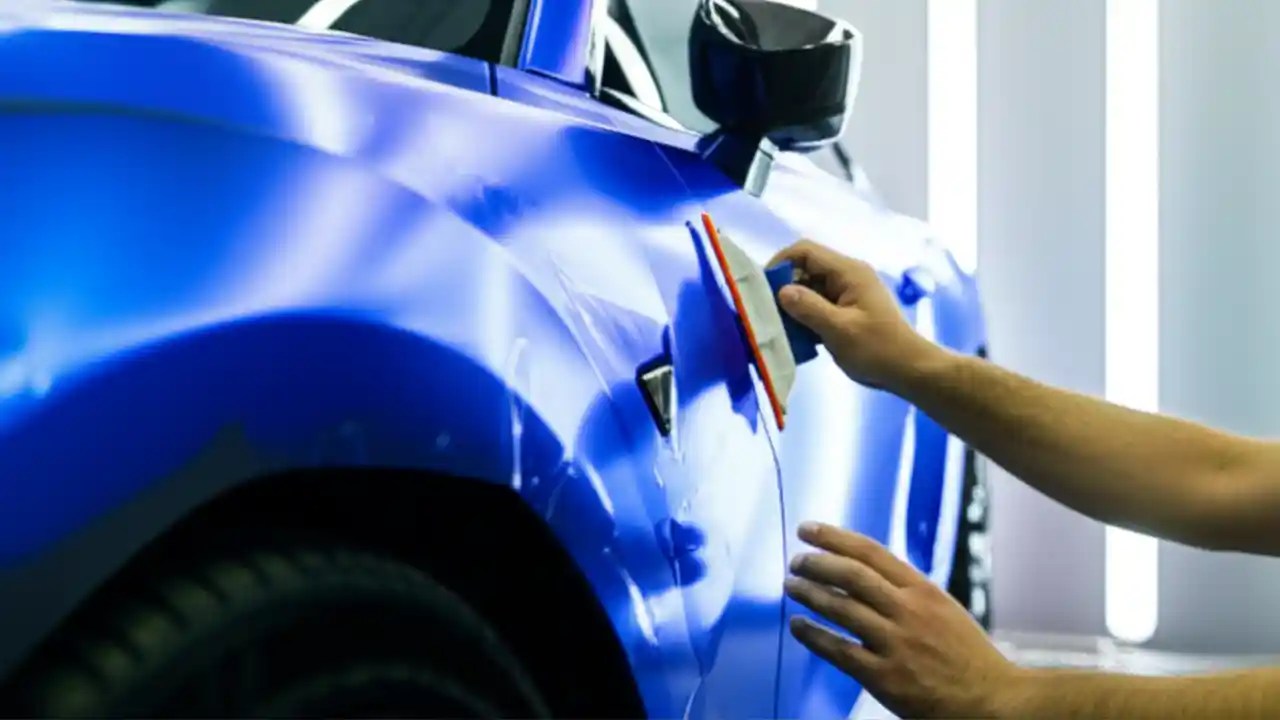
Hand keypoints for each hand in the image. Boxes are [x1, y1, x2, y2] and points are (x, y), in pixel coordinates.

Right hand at [770, 241, 945, 391]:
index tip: (763, 287)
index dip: (781, 263)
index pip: (805, 251)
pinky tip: (797, 336)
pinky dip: (806, 317)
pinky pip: (819, 305)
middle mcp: (848, 276)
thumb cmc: (877, 349)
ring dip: (794, 305)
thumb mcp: (839, 330)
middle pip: (806, 269)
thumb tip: (781, 291)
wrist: (909, 370)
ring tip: (779, 327)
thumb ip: (809, 308)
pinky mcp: (848, 311)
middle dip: (785, 287)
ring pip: (810, 289)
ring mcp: (849, 293)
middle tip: (767, 312)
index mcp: (849, 272)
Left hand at [785, 522, 1022, 718]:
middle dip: (816, 563)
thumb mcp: (943, 608)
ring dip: (810, 594)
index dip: (834, 537)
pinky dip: (814, 635)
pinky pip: (840, 650)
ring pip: (841, 608)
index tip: (808, 529)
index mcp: (923, 590)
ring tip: (791, 585)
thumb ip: (907, 591)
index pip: (870, 552)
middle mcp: (908, 611)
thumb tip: (864, 572)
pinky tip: (798, 626)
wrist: (993, 701)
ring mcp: (896, 643)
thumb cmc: (967, 656)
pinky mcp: (885, 677)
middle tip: (795, 562)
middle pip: (851, 575)